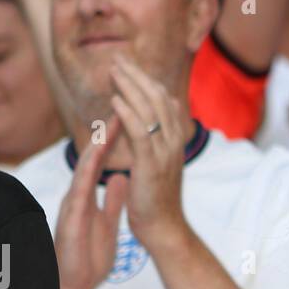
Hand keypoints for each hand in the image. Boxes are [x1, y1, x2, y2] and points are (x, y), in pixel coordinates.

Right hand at [54, 116, 129, 288]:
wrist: (74, 284)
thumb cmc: (88, 256)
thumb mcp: (107, 222)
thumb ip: (113, 200)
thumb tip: (121, 178)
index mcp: (88, 195)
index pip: (102, 160)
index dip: (114, 138)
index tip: (128, 115)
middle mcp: (78, 194)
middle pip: (92, 158)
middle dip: (104, 133)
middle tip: (118, 106)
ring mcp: (72, 205)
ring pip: (84, 170)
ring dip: (94, 148)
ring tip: (105, 125)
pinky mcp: (70, 219)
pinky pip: (79, 192)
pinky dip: (87, 175)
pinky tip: (94, 162)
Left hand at [107, 55, 188, 251]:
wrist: (164, 229)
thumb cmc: (156, 202)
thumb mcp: (158, 167)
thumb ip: (153, 145)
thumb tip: (145, 129)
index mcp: (174, 142)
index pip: (164, 101)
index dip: (146, 81)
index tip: (128, 67)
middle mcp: (173, 142)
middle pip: (157, 98)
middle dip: (137, 76)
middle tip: (118, 59)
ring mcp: (165, 153)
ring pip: (149, 110)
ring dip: (130, 87)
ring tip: (114, 70)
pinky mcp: (151, 165)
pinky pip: (140, 132)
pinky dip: (128, 113)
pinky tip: (115, 99)